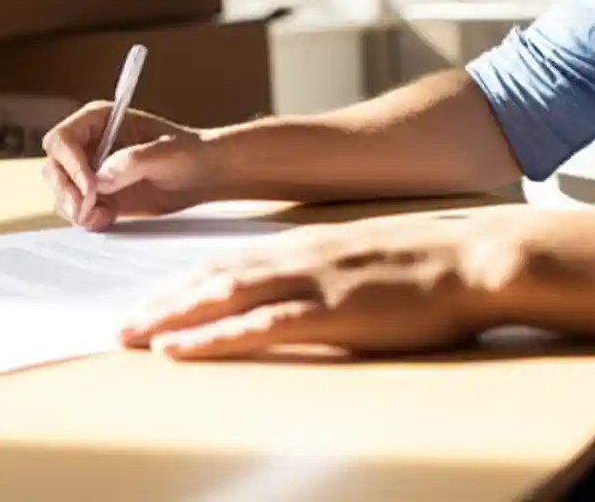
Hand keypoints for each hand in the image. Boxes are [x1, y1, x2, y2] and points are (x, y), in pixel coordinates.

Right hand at [42, 102, 217, 230]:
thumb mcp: (168, 153)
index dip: (70, 164)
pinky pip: (76, 209)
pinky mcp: (97, 196)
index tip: (90, 187)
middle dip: (65, 190)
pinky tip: (107, 219)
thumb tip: (101, 177)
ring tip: (103, 215)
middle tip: (87, 209)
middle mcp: (88, 144)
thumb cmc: (189, 153)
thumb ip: (134, 161)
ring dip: (74, 208)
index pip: (63, 139)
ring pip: (59, 191)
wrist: (204, 176)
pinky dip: (85, 218)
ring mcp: (89, 171)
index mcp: (99, 120)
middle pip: (54, 167)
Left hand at [121, 208, 533, 358]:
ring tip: (132, 337)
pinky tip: (182, 348)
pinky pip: (258, 326)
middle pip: (209, 278)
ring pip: (221, 297)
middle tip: (120, 327)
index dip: (182, 284)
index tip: (150, 302)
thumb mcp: (362, 256)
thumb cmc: (427, 263)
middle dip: (160, 304)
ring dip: (171, 318)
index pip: (226, 262)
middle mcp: (294, 257)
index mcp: (302, 245)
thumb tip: (302, 290)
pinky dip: (213, 337)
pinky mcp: (329, 312)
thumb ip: (324, 269)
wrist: (474, 258)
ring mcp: (309, 282)